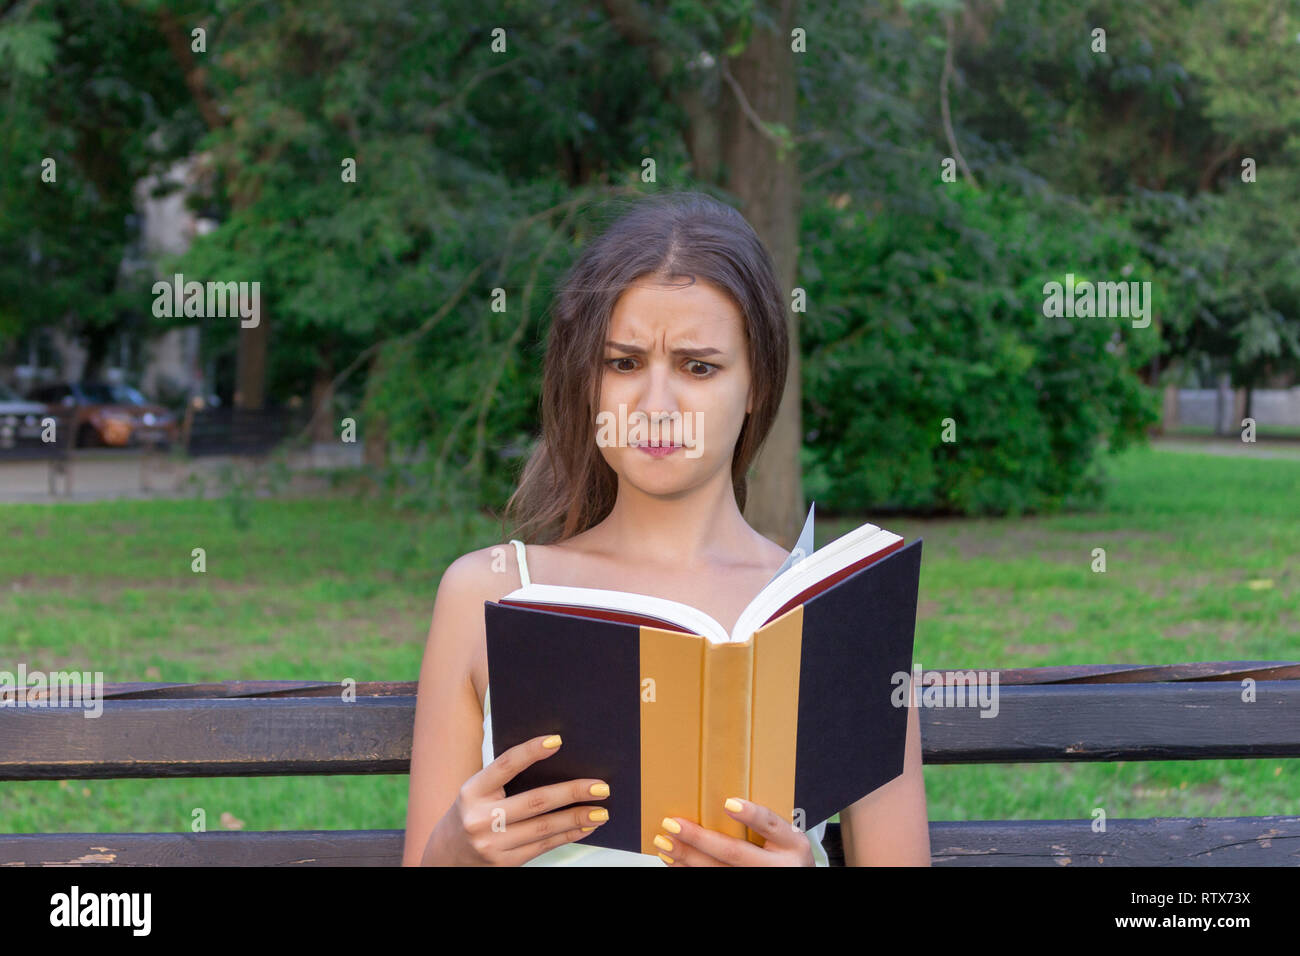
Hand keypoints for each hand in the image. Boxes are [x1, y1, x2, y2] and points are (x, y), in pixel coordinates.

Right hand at [423, 733, 610, 865]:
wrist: (445, 856)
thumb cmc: (470, 813)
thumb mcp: (477, 792)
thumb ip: (505, 779)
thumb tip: (555, 762)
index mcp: (472, 791)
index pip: (505, 765)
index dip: (531, 751)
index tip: (558, 741)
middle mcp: (480, 818)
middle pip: (535, 801)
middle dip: (571, 792)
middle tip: (600, 786)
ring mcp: (492, 844)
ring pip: (544, 827)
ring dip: (577, 818)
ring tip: (601, 811)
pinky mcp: (504, 863)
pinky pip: (543, 847)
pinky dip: (567, 835)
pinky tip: (585, 827)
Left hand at [653, 797, 814, 866]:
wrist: (795, 879)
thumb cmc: (787, 855)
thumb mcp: (787, 837)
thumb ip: (762, 822)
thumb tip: (717, 799)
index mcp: (792, 844)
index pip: (770, 824)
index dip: (751, 815)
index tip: (728, 803)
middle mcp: (778, 867)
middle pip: (735, 853)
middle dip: (700, 838)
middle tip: (673, 824)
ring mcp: (761, 880)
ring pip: (717, 872)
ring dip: (686, 857)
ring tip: (664, 842)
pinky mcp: (743, 890)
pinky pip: (712, 881)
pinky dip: (688, 871)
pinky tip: (672, 860)